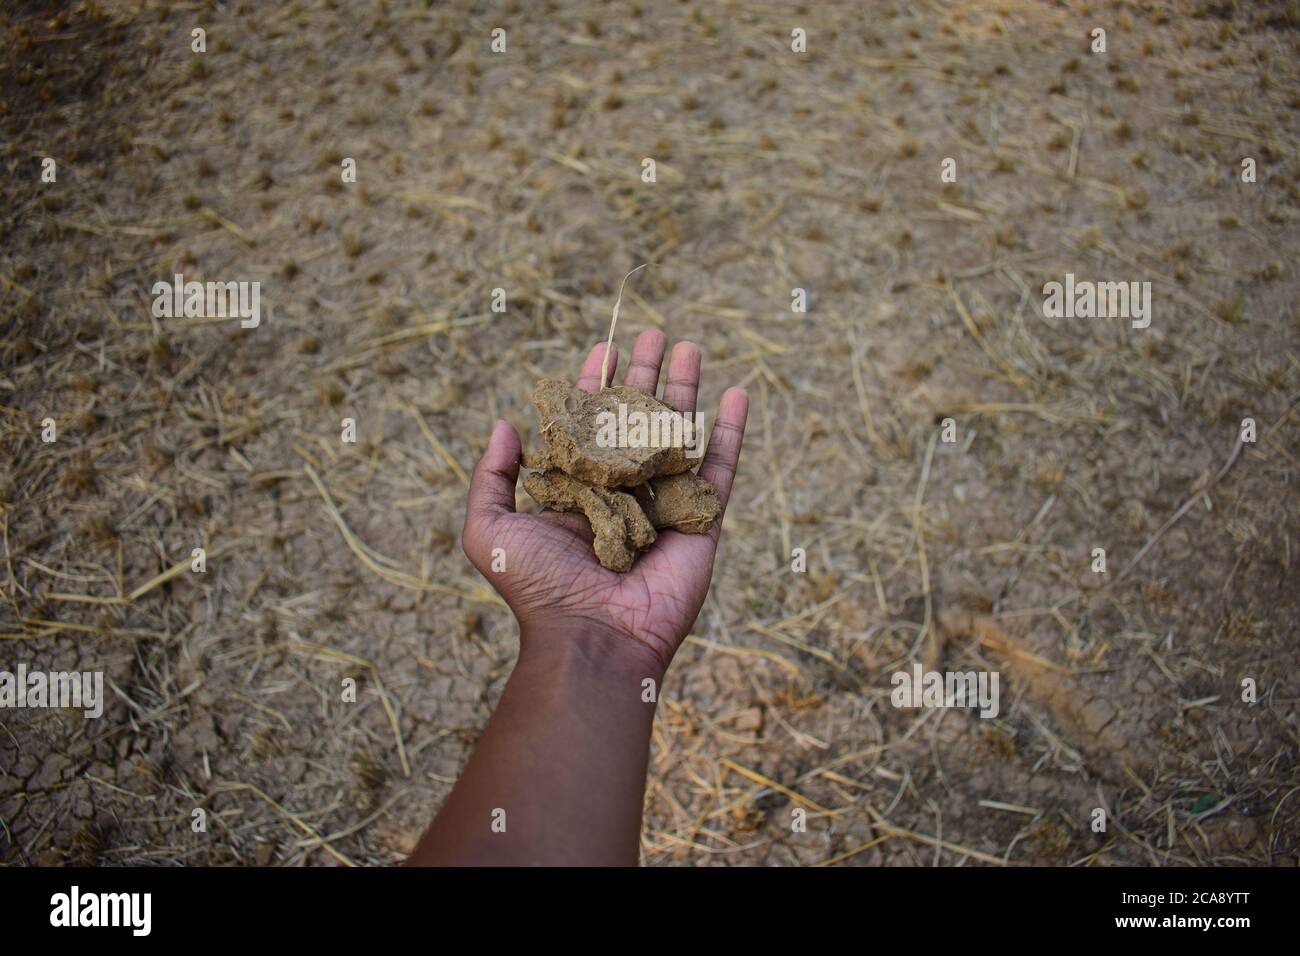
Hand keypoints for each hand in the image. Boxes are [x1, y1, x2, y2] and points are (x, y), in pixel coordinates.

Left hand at [461, 331, 748, 669]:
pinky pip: (720, 470)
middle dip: (645, 374)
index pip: (588, 424)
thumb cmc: (539, 588)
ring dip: (686, 389)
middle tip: (655, 333)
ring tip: (691, 347)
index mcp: (578, 489)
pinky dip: (730, 432)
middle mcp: (621, 491)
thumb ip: (492, 477)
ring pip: (678, 434)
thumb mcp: (489, 531)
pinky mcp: (701, 523)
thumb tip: (503, 424)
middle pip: (636, 419)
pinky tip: (737, 394)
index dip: (595, 384)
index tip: (603, 348)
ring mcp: (663, 505)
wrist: (593, 638)